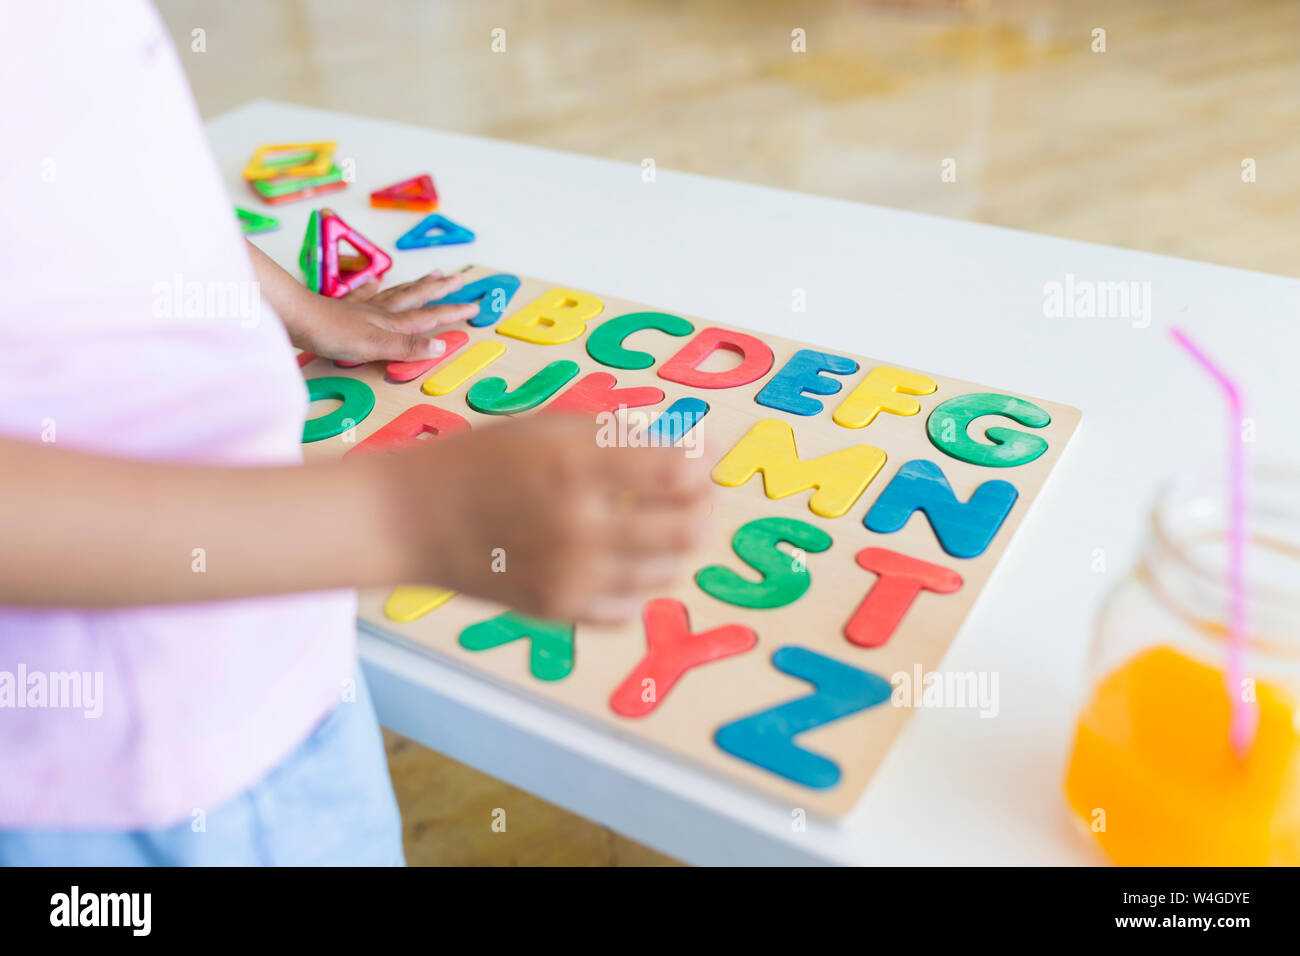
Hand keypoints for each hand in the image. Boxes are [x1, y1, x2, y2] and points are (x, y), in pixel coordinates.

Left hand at [287, 271, 479, 362]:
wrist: (295, 316)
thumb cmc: (332, 334)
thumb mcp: (374, 346)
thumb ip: (407, 346)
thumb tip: (441, 345)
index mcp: (391, 321)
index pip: (429, 316)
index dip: (452, 312)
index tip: (475, 305)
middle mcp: (381, 311)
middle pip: (417, 296)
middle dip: (440, 289)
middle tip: (459, 278)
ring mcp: (363, 308)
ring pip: (397, 293)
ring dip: (417, 284)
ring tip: (433, 274)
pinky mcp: (343, 309)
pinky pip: (364, 296)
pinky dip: (373, 288)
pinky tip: (377, 283)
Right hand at [396, 415, 713, 623]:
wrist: (409, 519)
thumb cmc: (480, 461)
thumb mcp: (546, 427)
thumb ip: (616, 436)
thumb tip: (691, 448)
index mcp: (575, 464)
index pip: (679, 472)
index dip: (704, 461)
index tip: (705, 452)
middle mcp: (578, 523)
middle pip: (687, 527)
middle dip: (703, 506)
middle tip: (696, 494)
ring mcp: (569, 574)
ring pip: (667, 572)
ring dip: (676, 547)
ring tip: (660, 526)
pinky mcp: (557, 610)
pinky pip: (628, 608)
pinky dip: (638, 586)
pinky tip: (622, 562)